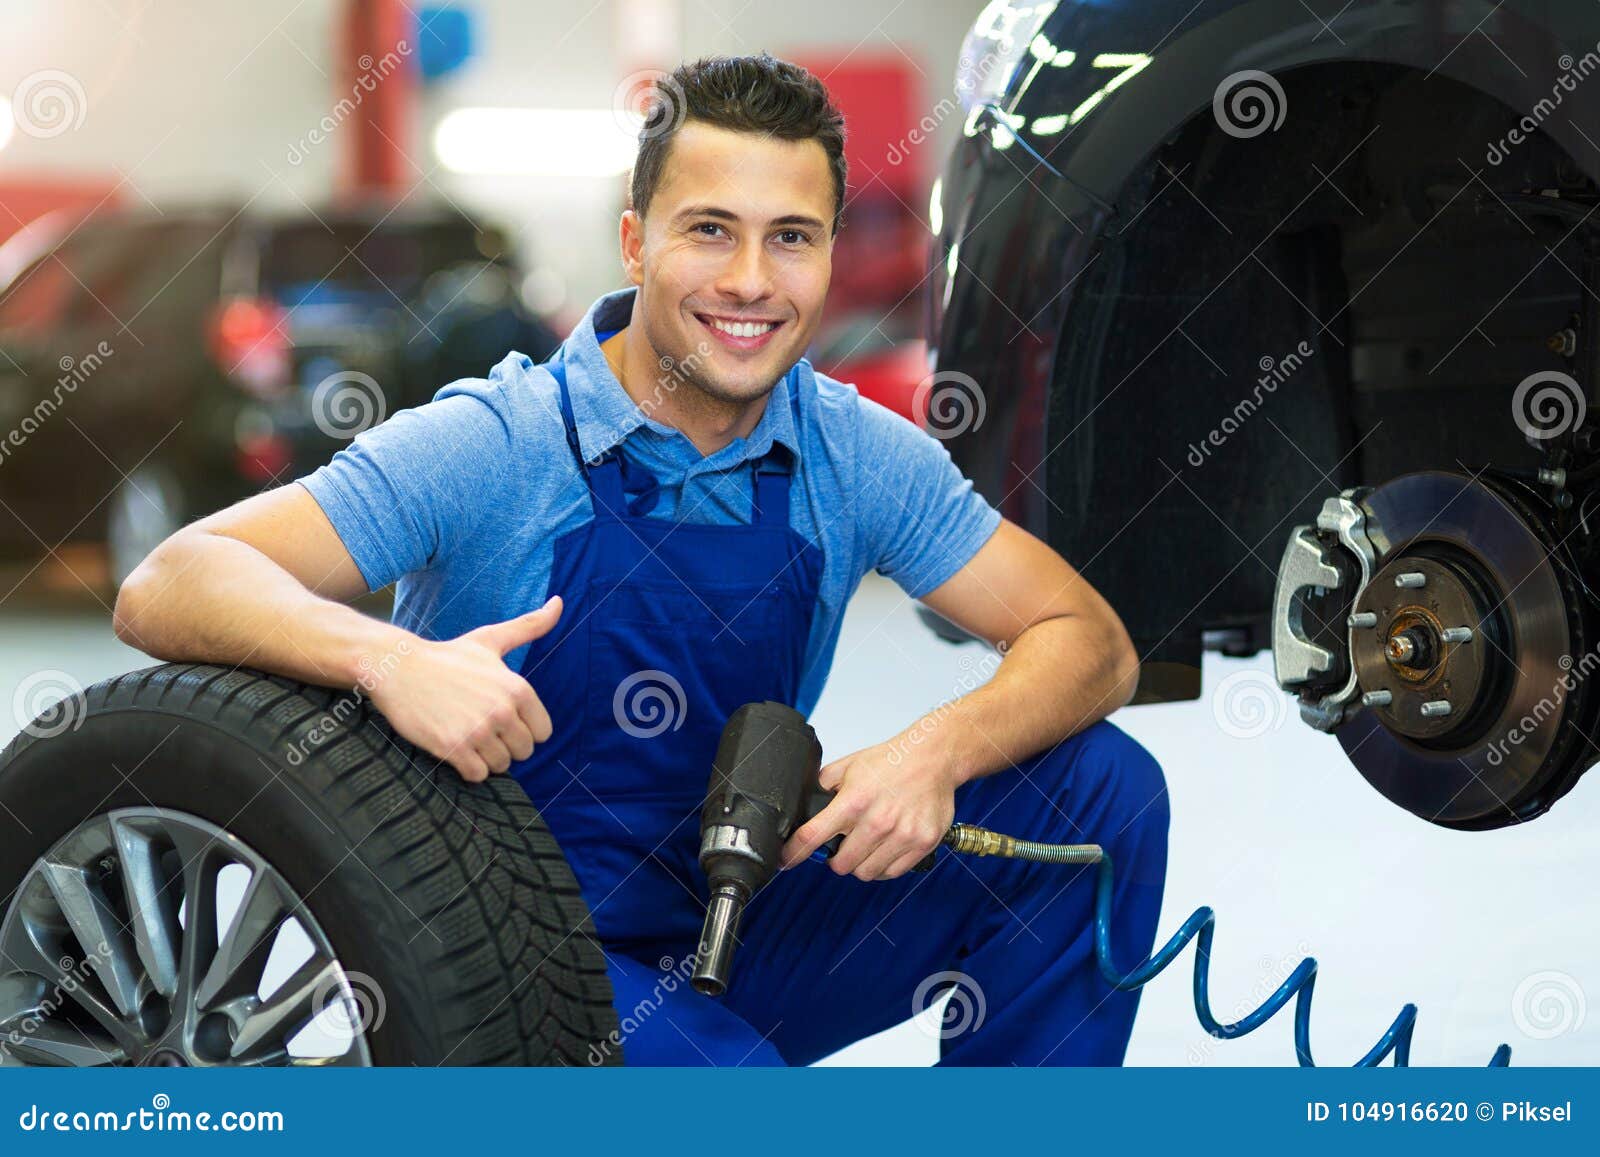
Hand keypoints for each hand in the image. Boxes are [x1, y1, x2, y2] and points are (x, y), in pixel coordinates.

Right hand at [364, 596, 561, 782]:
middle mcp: (502, 710)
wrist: (397, 667)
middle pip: (523, 751)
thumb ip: (530, 626)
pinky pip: (478, 775)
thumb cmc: (447, 656)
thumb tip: (560, 602)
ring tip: (466, 734)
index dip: (523, 729)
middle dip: (505, 745)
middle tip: (480, 727)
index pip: (543, 732)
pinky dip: (468, 768)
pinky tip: (455, 747)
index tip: (502, 718)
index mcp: (517, 688)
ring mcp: (478, 730)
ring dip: (485, 757)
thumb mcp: (491, 639)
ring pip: (501, 765)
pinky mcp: (453, 748)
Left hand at [779, 737, 960, 880]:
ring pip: (866, 873)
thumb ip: (824, 786)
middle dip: (835, 858)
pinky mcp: (922, 843)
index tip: (785, 860)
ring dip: (860, 864)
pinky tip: (884, 849)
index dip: (794, 853)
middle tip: (840, 847)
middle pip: (841, 864)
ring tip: (865, 847)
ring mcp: (902, 835)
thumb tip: (805, 805)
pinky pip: (892, 872)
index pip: (812, 836)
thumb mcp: (849, 765)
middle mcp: (877, 821)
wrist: (934, 758)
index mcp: (853, 801)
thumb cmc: (892, 761)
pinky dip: (883, 866)